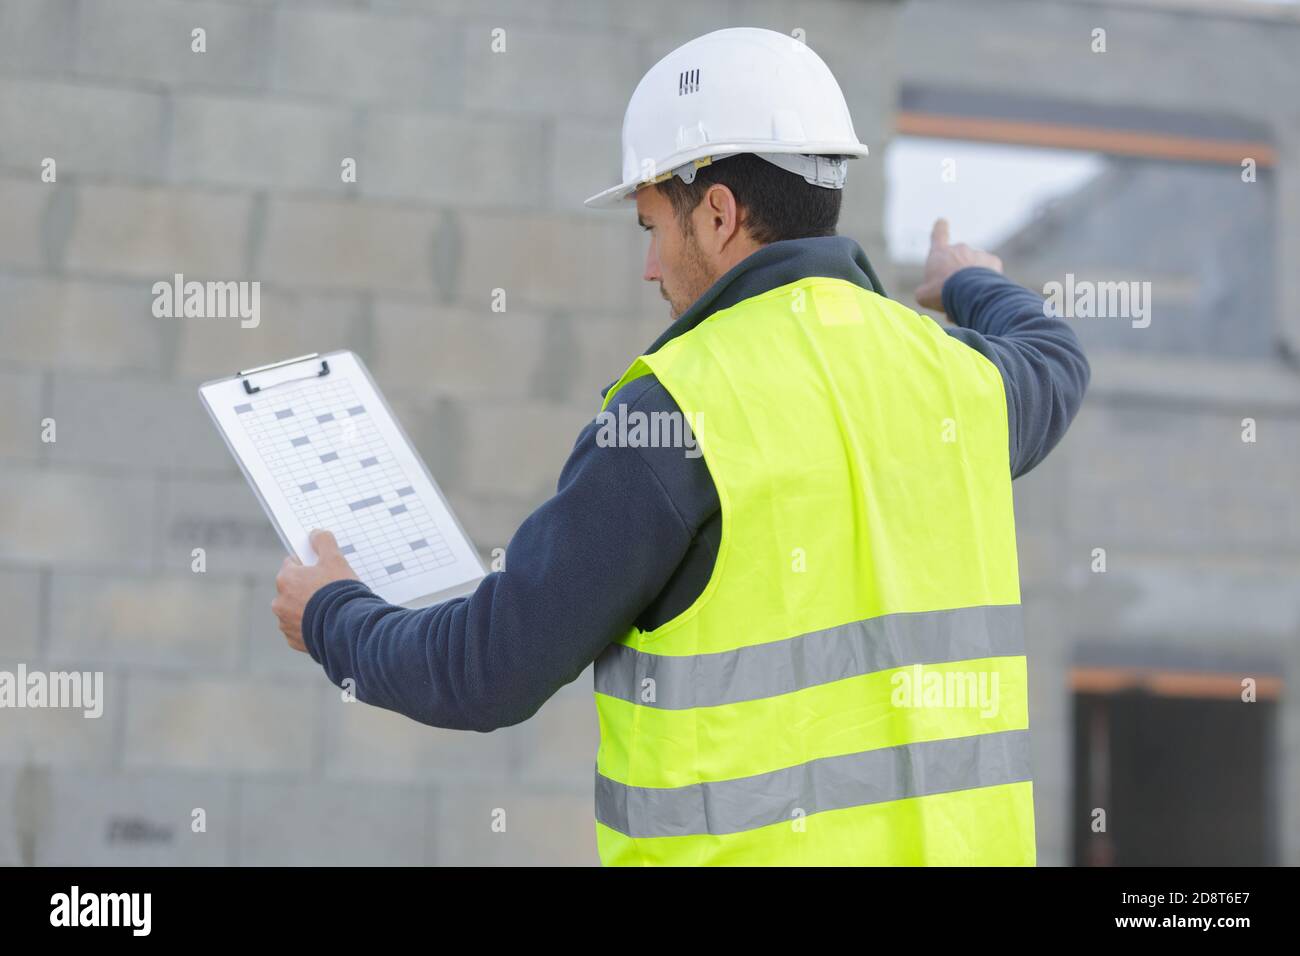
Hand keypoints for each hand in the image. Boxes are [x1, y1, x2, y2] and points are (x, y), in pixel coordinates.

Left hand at [272, 529, 359, 652]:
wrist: (348, 628)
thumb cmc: (340, 592)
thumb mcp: (335, 560)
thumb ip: (324, 542)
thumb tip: (315, 533)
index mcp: (285, 579)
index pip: (292, 564)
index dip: (309, 565)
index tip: (322, 570)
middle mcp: (279, 602)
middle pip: (292, 588)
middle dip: (307, 588)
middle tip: (328, 590)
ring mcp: (285, 623)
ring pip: (295, 609)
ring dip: (307, 608)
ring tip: (329, 609)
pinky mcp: (294, 640)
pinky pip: (300, 629)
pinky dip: (310, 626)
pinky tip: (326, 623)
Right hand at [913, 218, 1002, 311]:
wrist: (968, 293)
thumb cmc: (942, 292)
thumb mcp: (923, 295)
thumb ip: (925, 290)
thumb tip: (928, 292)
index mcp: (940, 253)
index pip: (938, 235)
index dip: (940, 229)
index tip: (942, 221)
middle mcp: (959, 249)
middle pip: (958, 259)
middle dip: (957, 273)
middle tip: (955, 292)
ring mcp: (977, 254)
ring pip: (974, 267)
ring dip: (971, 278)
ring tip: (969, 295)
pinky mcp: (993, 262)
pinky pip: (989, 271)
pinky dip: (986, 281)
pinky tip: (982, 292)